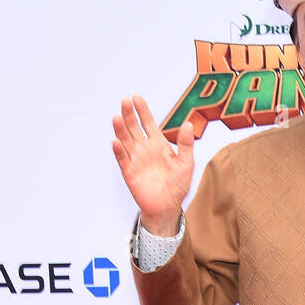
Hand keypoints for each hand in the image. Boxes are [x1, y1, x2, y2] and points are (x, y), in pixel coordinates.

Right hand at [112, 94, 193, 234]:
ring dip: (120, 129)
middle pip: (134, 127)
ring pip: (125, 140)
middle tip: (125, 101)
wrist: (168, 207)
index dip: (142, 110)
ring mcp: (135, 159)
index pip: (148, 123)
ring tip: (117, 117)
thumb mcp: (186, 163)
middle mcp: (144, 149)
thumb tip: (188, 125)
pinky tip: (116, 141)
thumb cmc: (178, 185)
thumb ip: (186, 144)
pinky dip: (119, 151)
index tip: (136, 97)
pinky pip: (122, 159)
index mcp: (158, 144)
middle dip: (129, 114)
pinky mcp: (129, 172)